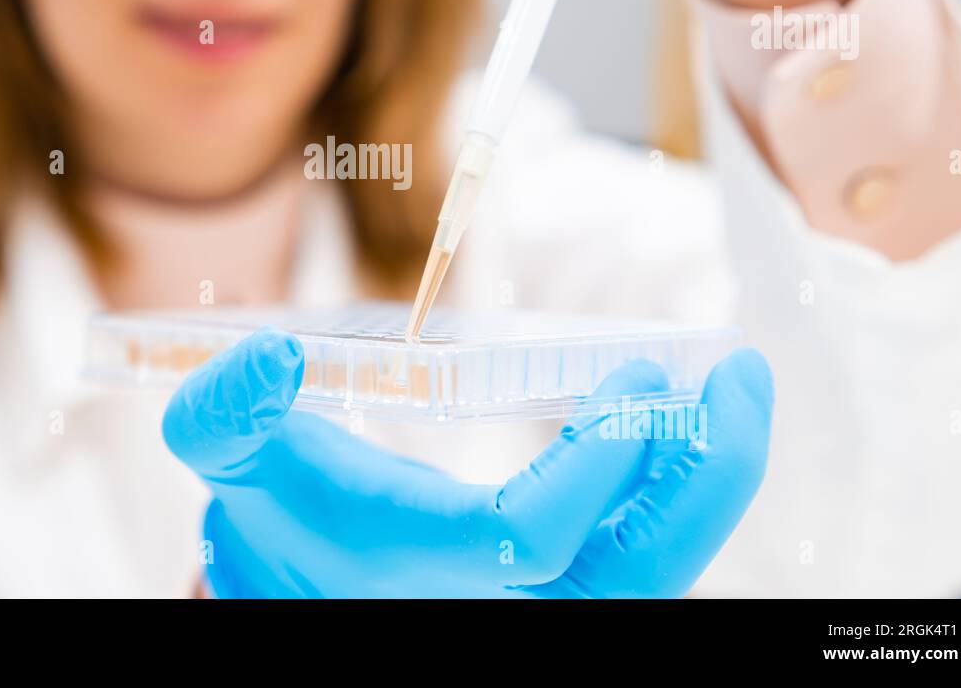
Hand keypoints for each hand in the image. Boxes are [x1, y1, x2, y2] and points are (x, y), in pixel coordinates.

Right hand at [163, 328, 773, 597]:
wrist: (301, 577)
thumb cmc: (277, 506)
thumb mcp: (230, 454)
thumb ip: (224, 411)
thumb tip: (270, 361)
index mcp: (415, 559)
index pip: (529, 538)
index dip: (594, 465)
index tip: (636, 375)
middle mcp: (491, 598)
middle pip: (633, 575)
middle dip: (702, 480)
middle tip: (737, 375)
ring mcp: (534, 599)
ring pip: (653, 571)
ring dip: (707, 482)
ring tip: (734, 392)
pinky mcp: (559, 582)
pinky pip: (640, 550)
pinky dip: (677, 491)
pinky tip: (688, 424)